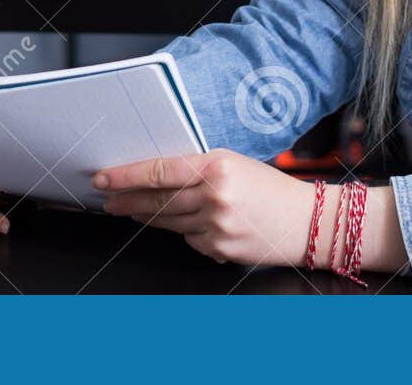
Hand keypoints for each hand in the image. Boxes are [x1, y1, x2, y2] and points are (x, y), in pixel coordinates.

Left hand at [93, 150, 313, 267]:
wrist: (307, 221)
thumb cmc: (269, 187)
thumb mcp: (233, 163)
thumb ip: (196, 169)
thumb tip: (156, 177)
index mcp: (216, 166)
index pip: (159, 171)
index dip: (126, 176)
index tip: (104, 178)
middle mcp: (214, 197)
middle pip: (157, 200)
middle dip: (126, 200)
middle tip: (107, 199)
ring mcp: (217, 226)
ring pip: (168, 222)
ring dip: (147, 216)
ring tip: (133, 210)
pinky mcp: (221, 249)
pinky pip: (190, 240)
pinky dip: (184, 232)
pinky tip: (189, 224)